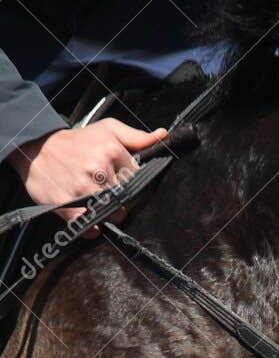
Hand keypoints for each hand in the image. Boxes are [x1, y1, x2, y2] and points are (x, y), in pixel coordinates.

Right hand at [8, 119, 167, 221]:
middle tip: (104, 190)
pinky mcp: (67, 205)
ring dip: (107, 214)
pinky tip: (87, 215)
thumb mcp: (108, 130)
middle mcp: (98, 169)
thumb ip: (136, 136)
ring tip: (95, 201)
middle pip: (125, 200)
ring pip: (111, 215)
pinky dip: (91, 228)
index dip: (128, 182)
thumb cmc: (78, 141)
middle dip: (119, 199)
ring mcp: (82, 189)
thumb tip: (163, 136)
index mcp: (112, 150)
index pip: (136, 179)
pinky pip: (90, 228)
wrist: (37, 148)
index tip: (117, 179)